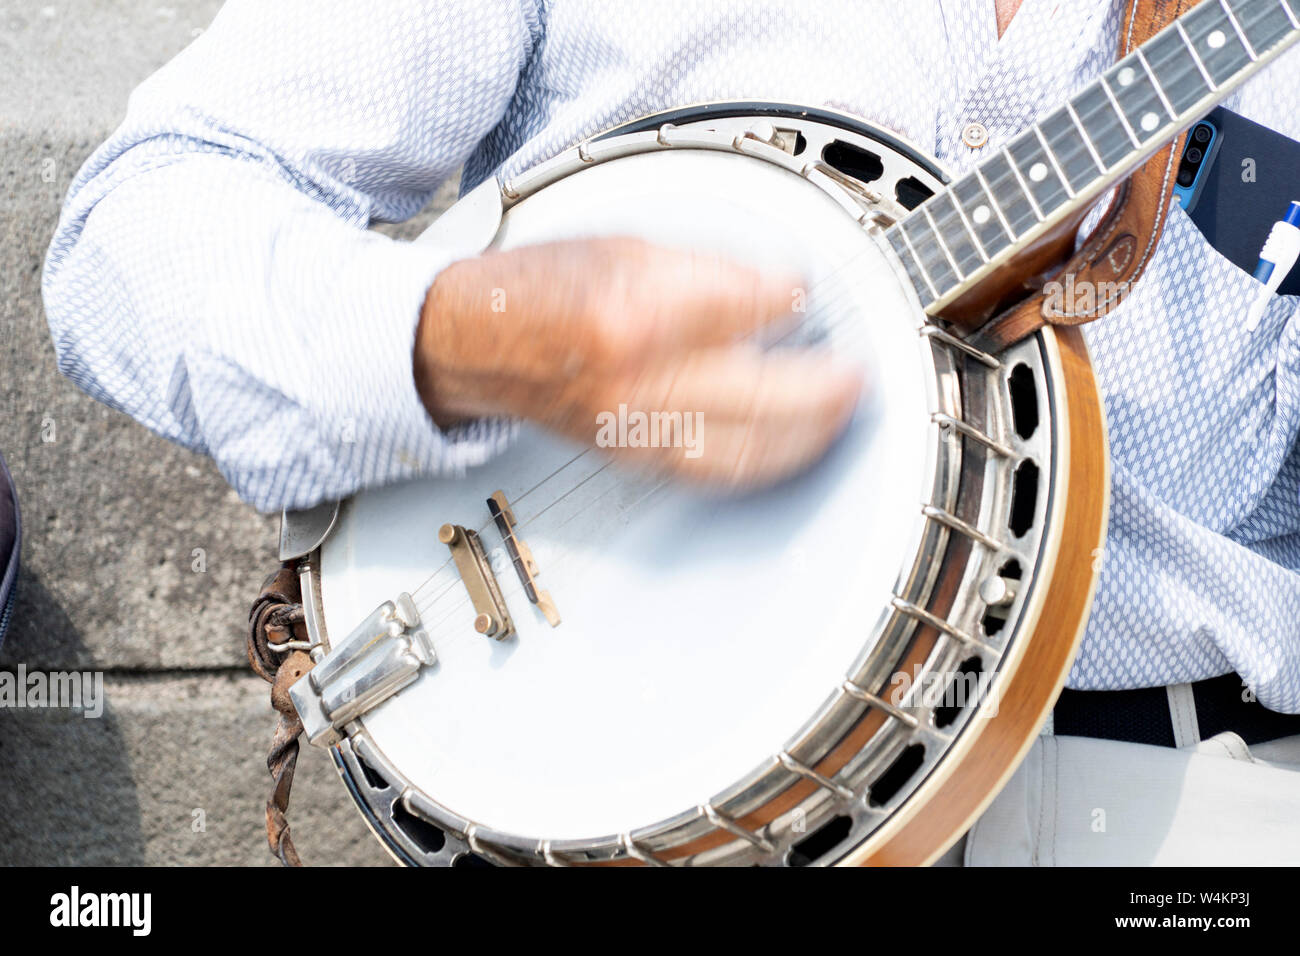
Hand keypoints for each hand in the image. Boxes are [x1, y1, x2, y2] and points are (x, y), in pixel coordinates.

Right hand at [414, 237, 863, 489]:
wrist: (476, 345)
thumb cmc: (540, 290)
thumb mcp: (624, 247)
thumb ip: (706, 270)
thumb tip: (776, 289)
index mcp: (636, 312)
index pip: (749, 308)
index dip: (791, 296)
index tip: (805, 290)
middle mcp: (640, 381)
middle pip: (764, 394)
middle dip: (825, 385)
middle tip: (856, 373)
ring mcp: (639, 429)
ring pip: (749, 448)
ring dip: (809, 434)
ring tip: (840, 413)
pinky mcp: (636, 458)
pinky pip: (718, 472)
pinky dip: (766, 461)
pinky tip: (793, 447)